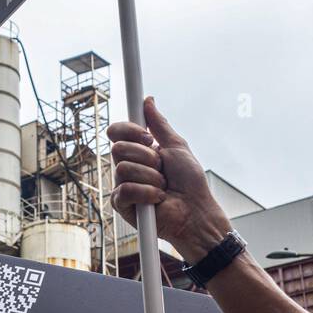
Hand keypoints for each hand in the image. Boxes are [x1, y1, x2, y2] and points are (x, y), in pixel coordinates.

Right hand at [108, 97, 230, 262]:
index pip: (117, 132)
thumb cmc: (190, 182)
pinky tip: (157, 199)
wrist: (196, 211)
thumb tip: (148, 101)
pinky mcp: (122, 205)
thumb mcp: (176, 147)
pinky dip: (147, 193)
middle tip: (162, 168)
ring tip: (163, 187)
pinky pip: (125, 190)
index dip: (129, 130)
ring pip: (123, 169)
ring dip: (150, 177)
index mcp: (138, 151)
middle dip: (146, 157)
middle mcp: (127, 167)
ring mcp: (123, 186)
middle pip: (118, 148)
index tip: (148, 136)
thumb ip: (160, 125)